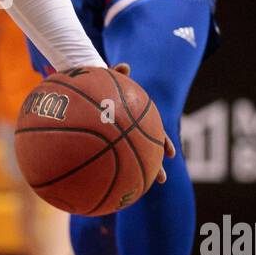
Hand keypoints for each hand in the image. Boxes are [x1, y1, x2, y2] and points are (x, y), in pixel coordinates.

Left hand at [110, 61, 175, 184]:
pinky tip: (104, 183)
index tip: (171, 153)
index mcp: (138, 118)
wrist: (84, 89)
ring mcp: (120, 138)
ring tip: (140, 188)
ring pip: (131, 158)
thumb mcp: (108, 76)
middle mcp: (132, 131)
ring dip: (137, 173)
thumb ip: (117, 73)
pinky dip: (107, 169)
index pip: (157, 132)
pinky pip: (106, 156)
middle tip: (161, 180)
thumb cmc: (99, 83)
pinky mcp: (104, 141)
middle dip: (156, 166)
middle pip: (148, 151)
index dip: (165, 143)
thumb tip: (125, 66)